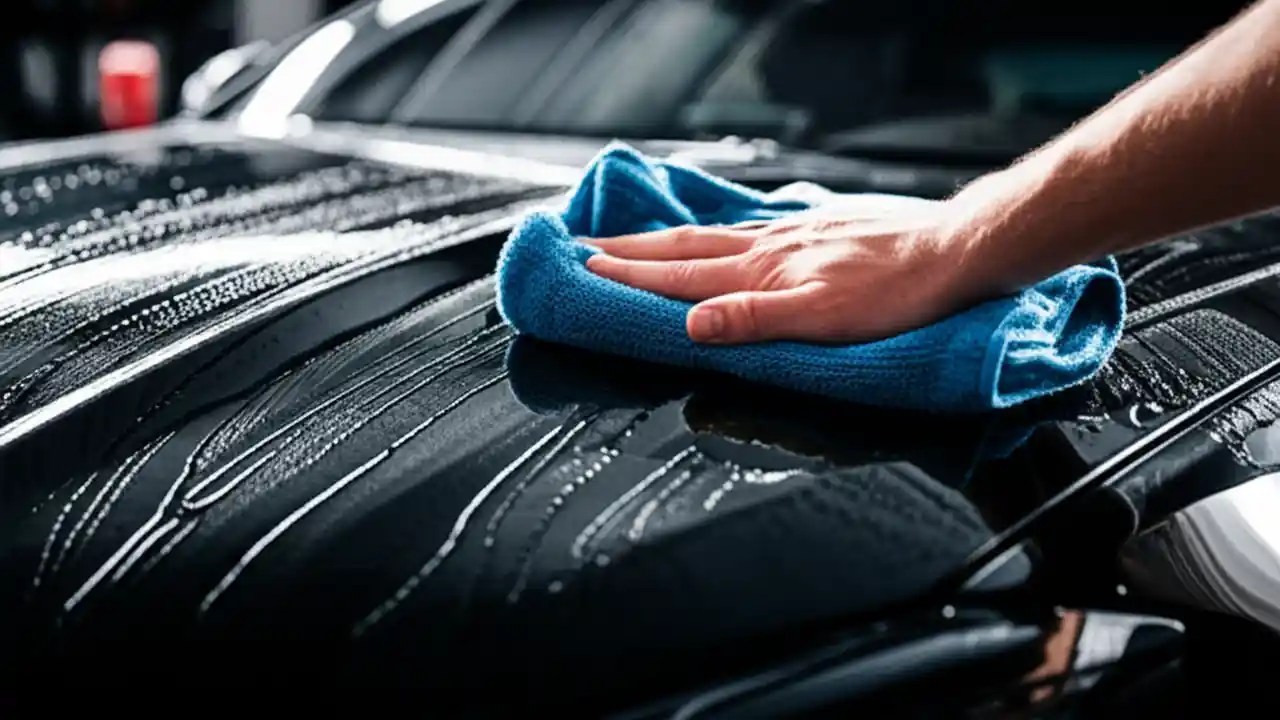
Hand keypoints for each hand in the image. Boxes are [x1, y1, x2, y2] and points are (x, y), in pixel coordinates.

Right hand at [584, 204, 990, 344]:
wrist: (952, 252)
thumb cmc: (895, 293)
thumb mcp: (821, 321)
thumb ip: (752, 321)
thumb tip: (689, 325)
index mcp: (762, 273)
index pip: (680, 275)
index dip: (630, 275)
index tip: (586, 268)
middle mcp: (769, 248)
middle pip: (685, 248)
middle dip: (631, 251)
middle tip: (586, 246)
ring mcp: (791, 235)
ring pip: (714, 235)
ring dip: (666, 239)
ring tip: (633, 238)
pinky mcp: (816, 229)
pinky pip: (748, 227)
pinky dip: (717, 228)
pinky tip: (720, 229)